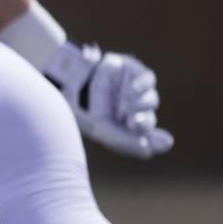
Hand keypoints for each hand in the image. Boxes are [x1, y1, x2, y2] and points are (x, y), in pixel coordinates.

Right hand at [42, 40, 174, 158]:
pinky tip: (132, 90)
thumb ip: (122, 140)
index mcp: (121, 125)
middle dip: (144, 123)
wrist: (70, 76)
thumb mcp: (97, 127)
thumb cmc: (80, 105)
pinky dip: (143, 86)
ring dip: (141, 106)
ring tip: (124, 107)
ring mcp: (134, 90)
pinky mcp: (135, 71)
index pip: (143, 136)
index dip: (152, 141)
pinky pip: (148, 80)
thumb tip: (150, 152)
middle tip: (135, 123)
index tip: (150, 147)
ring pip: (150, 101)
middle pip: (148, 119)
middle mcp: (131, 109)